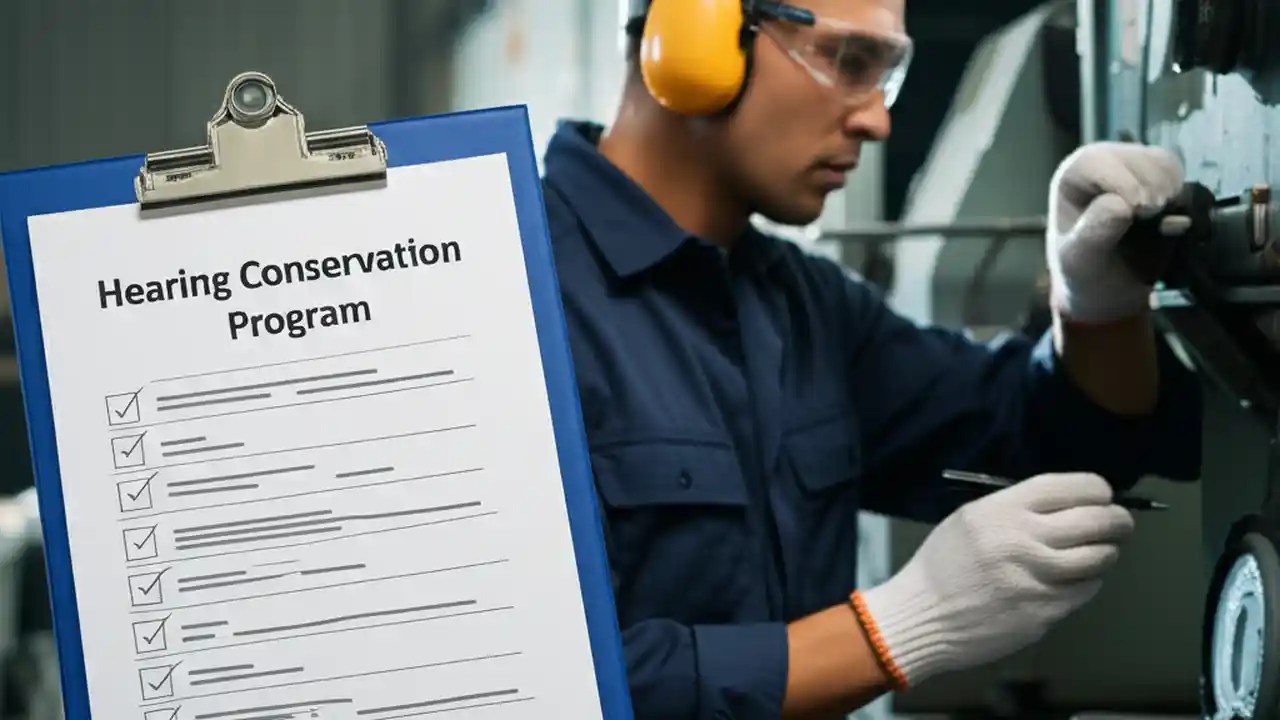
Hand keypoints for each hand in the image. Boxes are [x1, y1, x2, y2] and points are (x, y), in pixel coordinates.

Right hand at [856, 473, 1133, 685]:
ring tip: (1100, 552)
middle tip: (1119, 523)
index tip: (1103, 495)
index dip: (1097, 489)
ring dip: (1106, 553)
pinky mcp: (1044, 611)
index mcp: (1002, 510)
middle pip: (1095, 521)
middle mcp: (1023, 539)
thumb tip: (1068, 507)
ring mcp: (1036, 578)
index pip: (1070, 487)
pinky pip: (1084, 591)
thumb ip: (1016, 509)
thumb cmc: (944, 565)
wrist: (923, 615)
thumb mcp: (971, 519)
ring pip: (1098, 558)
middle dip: (1116, 520)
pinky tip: (1075, 580)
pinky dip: (1088, 582)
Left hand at [1045, 142, 1184, 322]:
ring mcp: (1130, 167)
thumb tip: (1121, 205)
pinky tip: (1171, 214)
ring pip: (1161, 161)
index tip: (1141, 213)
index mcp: (1072, 176)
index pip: (1099, 160)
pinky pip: (1177, 173)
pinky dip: (1181, 191)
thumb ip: (1094, 234)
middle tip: (1154, 217)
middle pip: (1135, 156)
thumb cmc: (1085, 272)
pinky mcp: (1155, 178)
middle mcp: (1100, 163)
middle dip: (1152, 187)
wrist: (1108, 288)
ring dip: (1170, 189)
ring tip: (1161, 218)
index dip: (1125, 183)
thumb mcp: (1079, 261)